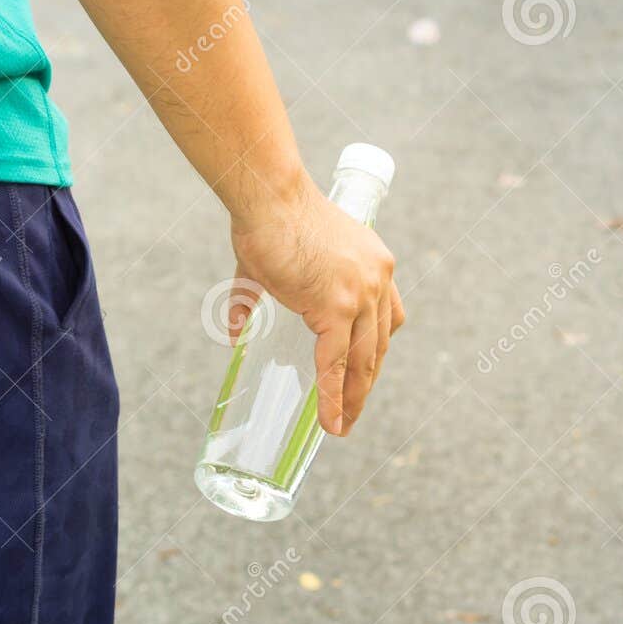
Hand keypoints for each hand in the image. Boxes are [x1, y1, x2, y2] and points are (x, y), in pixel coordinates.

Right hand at [227, 172, 403, 435]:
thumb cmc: (268, 219)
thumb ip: (252, 301)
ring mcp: (360, 294)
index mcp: (373, 264)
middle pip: (379, 345)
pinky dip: (333, 394)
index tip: (363, 377)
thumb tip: (235, 333)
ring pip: (363, 360)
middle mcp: (376, 279)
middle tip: (353, 412)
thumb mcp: (272, 265)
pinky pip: (336, 362)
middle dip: (365, 383)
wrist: (268, 197)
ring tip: (342, 426)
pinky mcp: (337, 306)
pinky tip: (330, 421)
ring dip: (354, 398)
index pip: (387, 320)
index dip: (375, 352)